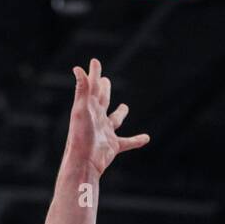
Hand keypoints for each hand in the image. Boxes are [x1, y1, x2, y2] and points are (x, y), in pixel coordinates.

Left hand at [66, 58, 149, 176]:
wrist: (84, 162)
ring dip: (120, 113)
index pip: (93, 86)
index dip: (94, 74)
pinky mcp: (113, 145)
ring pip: (115, 119)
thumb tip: (78, 68)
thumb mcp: (81, 110)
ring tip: (125, 107)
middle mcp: (97, 118)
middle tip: (105, 80)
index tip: (95, 62)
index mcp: (89, 108)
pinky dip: (136, 140)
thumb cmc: (80, 136)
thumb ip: (82, 89)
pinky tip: (146, 138)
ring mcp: (105, 132)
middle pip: (102, 100)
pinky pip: (127, 142)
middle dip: (103, 89)